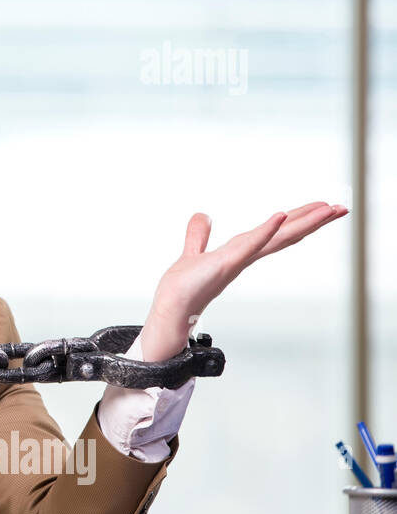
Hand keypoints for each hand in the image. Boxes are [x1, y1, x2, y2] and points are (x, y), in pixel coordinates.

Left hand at [138, 201, 347, 359]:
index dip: (298, 219)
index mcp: (242, 251)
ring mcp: (238, 260)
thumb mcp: (194, 252)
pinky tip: (280, 216)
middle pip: (286, 234)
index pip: (276, 232)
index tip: (322, 207)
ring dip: (302, 222)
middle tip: (341, 207)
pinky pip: (249, 244)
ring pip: (277, 238)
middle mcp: (246, 255)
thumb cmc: (184, 286)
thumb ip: (199, 235)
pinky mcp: (226, 263)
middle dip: (313, 220)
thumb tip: (202, 216)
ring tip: (327, 208)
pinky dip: (265, 230)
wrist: (171, 307)